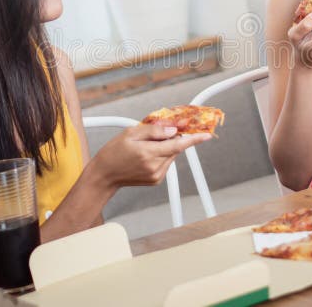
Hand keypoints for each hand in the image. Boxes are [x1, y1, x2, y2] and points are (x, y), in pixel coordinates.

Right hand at [93, 124, 211, 187]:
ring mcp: (156, 175)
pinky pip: (166, 163)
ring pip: (171, 155)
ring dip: (166, 147)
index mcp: (148, 153)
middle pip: (174, 148)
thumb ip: (155, 130)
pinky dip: (161, 156)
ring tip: (147, 146)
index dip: (193, 139)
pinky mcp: (156, 180)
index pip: (177, 145)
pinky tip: (147, 155)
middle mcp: (155, 167)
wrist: (105, 174)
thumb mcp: (131, 133)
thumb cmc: (114, 151)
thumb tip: (174, 130)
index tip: (206, 135)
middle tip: (159, 133)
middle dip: (172, 138)